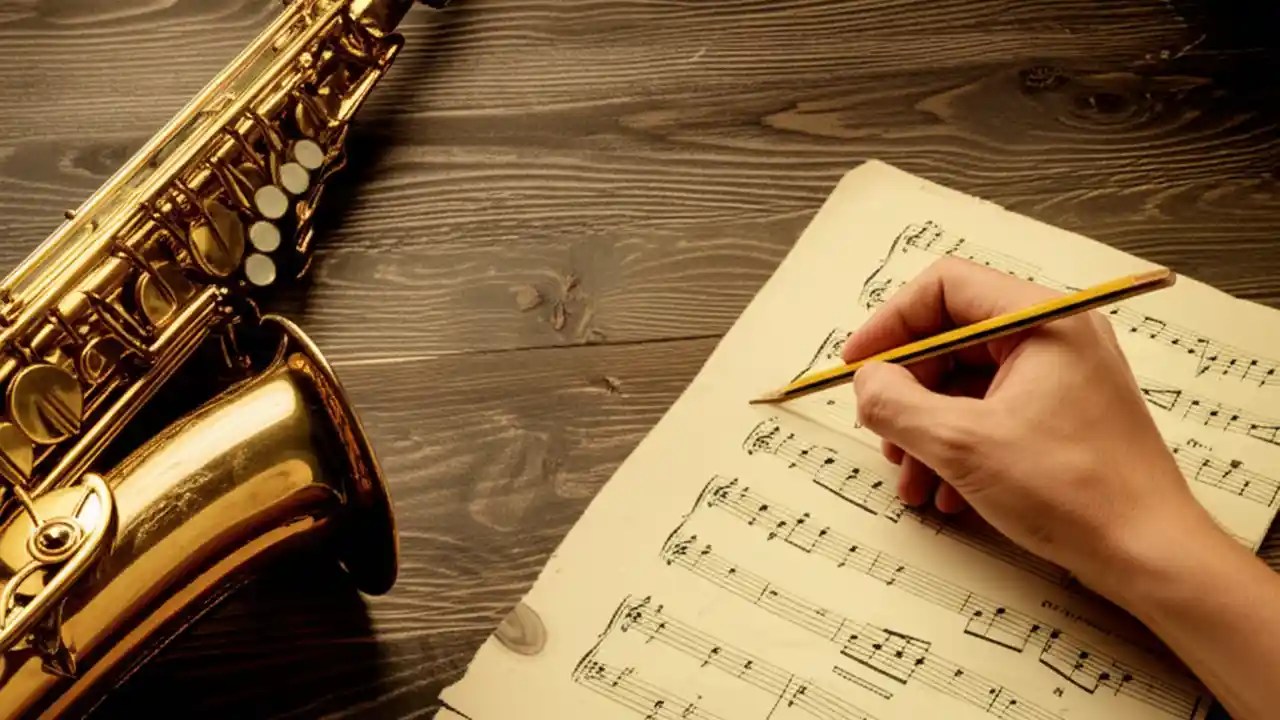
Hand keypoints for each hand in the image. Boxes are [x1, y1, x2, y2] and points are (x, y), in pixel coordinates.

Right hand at [843, 257, 1221, 596]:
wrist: (1149, 554)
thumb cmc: (1074, 492)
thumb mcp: (961, 444)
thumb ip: (897, 404)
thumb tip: (867, 382)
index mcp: (1041, 320)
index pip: (945, 288)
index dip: (891, 324)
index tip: (858, 365)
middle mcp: (1055, 336)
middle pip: (951, 338)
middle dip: (908, 392)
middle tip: (883, 434)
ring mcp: (1062, 376)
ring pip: (966, 383)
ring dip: (927, 429)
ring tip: (912, 479)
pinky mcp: (1063, 414)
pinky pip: (991, 412)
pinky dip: (959, 446)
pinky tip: (947, 492)